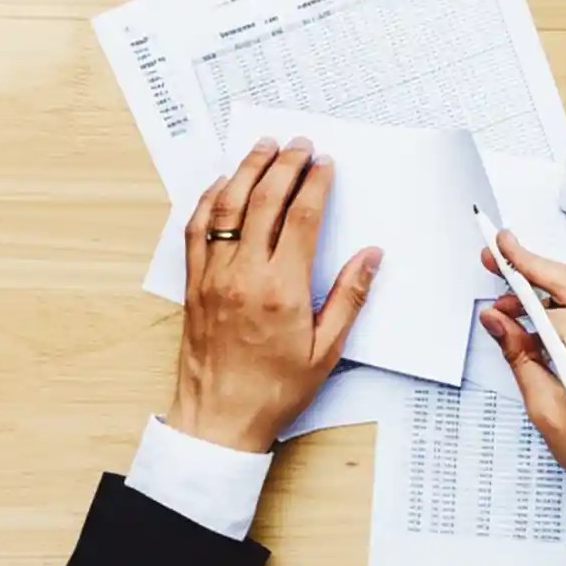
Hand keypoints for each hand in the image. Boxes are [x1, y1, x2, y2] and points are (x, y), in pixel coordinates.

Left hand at [169, 136, 382, 452]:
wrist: (220, 419)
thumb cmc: (274, 390)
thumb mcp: (327, 351)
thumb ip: (349, 298)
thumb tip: (370, 257)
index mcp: (282, 290)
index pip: (300, 218)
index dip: (315, 184)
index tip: (325, 165)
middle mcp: (244, 275)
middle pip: (264, 201)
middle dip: (284, 165)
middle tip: (299, 145)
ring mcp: (214, 277)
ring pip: (226, 206)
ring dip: (246, 171)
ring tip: (263, 148)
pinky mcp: (194, 285)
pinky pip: (196, 230)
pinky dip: (209, 200)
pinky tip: (223, 185)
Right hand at [478, 232, 565, 548]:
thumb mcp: (547, 411)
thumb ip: (520, 356)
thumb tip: (497, 320)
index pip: (549, 301)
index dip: (515, 281)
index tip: (495, 254)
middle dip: (530, 264)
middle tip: (497, 256)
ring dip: (551, 277)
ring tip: (515, 286)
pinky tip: (547, 306)